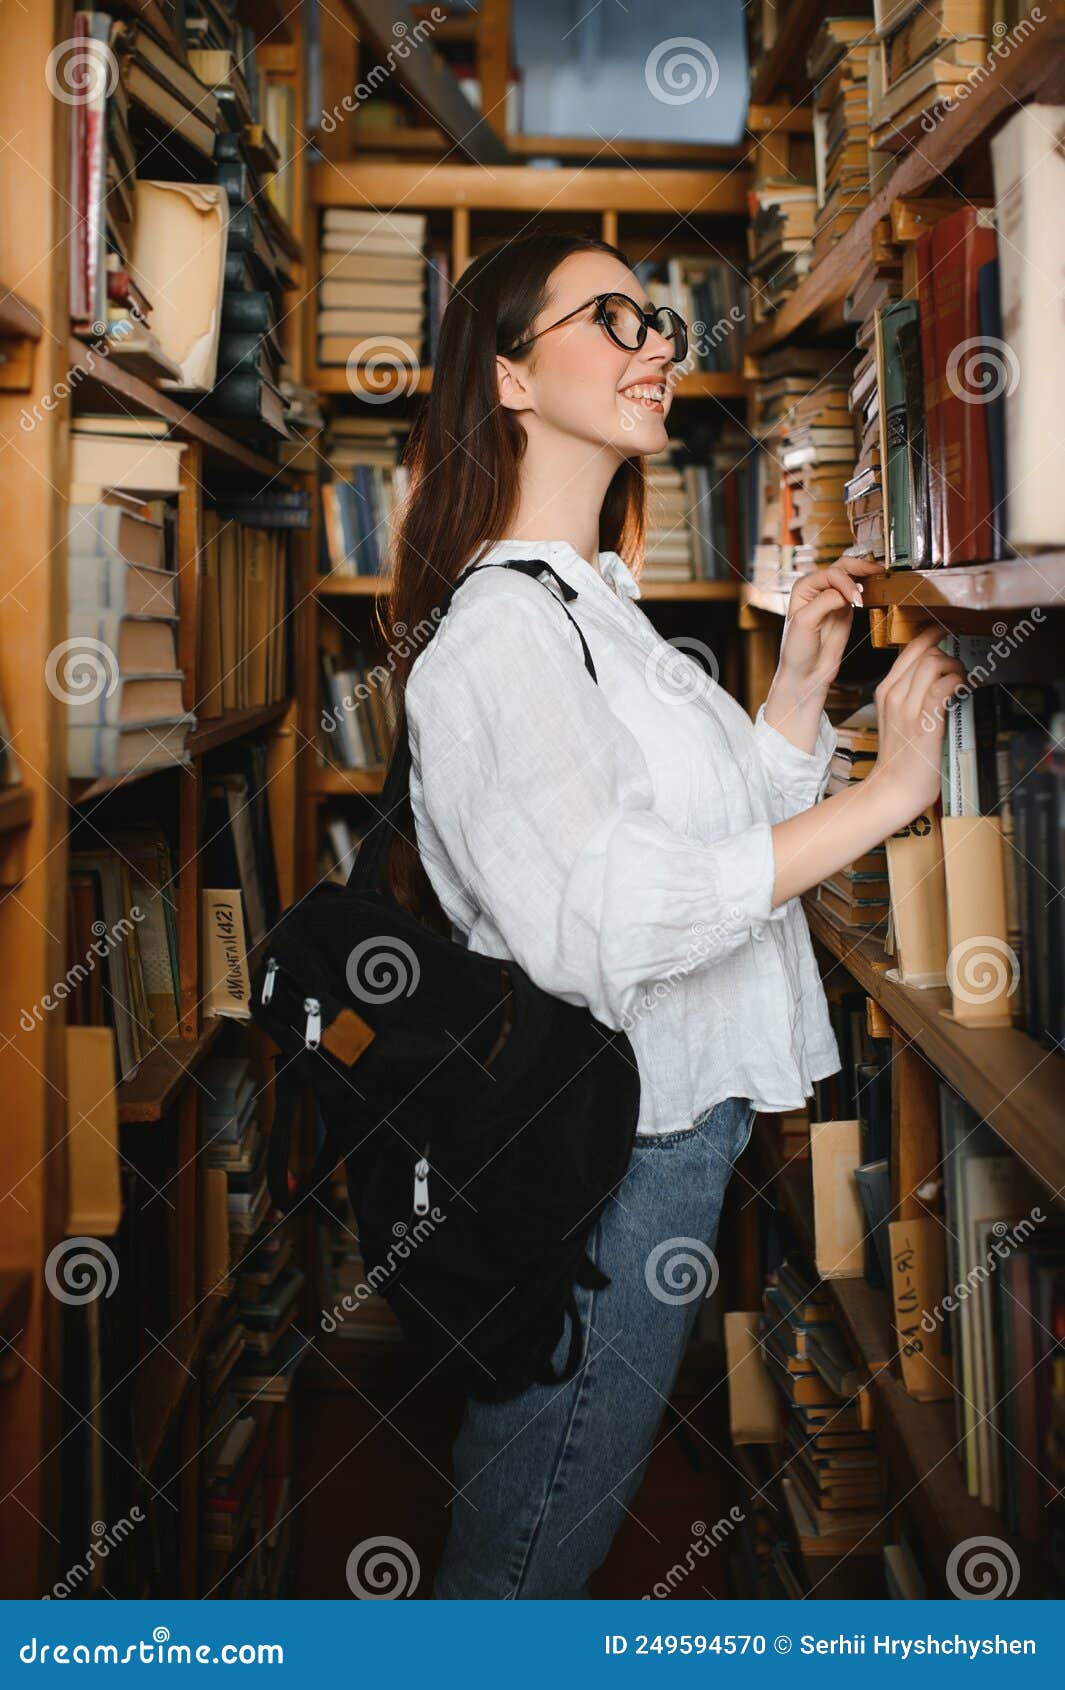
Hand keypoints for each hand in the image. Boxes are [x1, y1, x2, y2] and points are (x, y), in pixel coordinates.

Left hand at [777, 556, 884, 698]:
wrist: (806, 674)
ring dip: (865, 572)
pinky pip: (857, 592)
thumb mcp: (806, 622)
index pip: (830, 574)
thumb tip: (847, 592)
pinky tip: (875, 586)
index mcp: (804, 588)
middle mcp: (817, 589)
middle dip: (859, 567)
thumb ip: (825, 602)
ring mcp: (832, 599)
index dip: (845, 583)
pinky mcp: (844, 610)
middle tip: (877, 570)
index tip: (855, 601)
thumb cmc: (797, 650)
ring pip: (851, 576)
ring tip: (879, 573)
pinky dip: (867, 586)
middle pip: (842, 567)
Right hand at [870, 625, 967, 817]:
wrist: (893, 788)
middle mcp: (893, 694)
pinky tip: (963, 691)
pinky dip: (958, 683)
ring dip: (957, 669)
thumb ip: (911, 695)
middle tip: (961, 672)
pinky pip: (943, 687)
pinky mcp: (924, 721)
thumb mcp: (897, 718)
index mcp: (885, 690)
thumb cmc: (900, 757)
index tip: (950, 631)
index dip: (933, 634)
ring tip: (963, 683)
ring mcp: (907, 707)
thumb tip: (937, 677)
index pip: (911, 648)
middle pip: (925, 653)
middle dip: (951, 656)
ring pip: (934, 664)